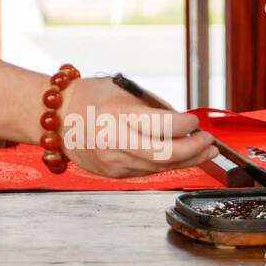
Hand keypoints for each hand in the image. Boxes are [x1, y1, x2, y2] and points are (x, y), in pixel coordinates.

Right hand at [54, 75, 217, 177]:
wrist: (56, 118)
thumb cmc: (89, 98)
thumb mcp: (122, 91)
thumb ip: (154, 108)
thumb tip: (185, 124)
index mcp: (117, 115)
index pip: (163, 126)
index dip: (187, 125)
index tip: (195, 120)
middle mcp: (115, 142)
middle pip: (166, 154)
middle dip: (195, 149)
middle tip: (208, 140)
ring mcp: (114, 162)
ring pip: (161, 167)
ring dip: (188, 159)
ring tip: (204, 150)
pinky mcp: (114, 174)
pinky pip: (148, 171)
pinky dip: (167, 164)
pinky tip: (179, 155)